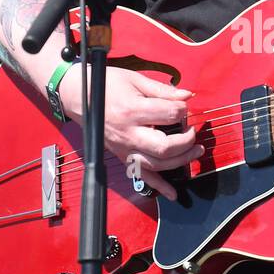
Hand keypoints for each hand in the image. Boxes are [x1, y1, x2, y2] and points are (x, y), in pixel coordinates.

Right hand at [58, 64, 203, 200]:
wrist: (78, 96)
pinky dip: (159, 187)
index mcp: (132, 111)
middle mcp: (128, 134)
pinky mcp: (122, 156)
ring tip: (195, 151)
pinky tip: (173, 193)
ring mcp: (124, 148)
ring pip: (156, 164)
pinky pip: (141, 177)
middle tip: (193, 131)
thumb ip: (162, 90)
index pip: (169, 114)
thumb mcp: (135, 80)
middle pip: (164, 147)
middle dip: (186, 141)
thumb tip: (187, 95)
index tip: (184, 106)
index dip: (183, 109)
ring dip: (181, 161)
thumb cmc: (106, 85)